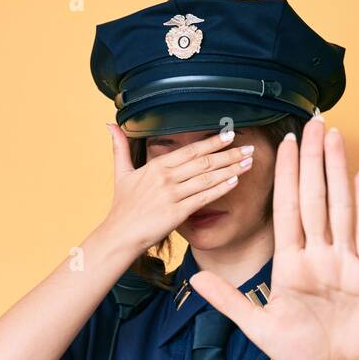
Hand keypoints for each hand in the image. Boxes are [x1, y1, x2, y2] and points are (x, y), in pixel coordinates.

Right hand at [99, 123, 255, 254]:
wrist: (120, 235)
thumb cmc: (122, 206)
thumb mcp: (120, 173)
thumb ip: (119, 147)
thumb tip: (109, 124)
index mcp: (156, 166)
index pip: (190, 150)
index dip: (212, 141)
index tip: (230, 135)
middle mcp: (165, 177)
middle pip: (203, 161)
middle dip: (229, 153)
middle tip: (248, 147)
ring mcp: (171, 195)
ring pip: (207, 178)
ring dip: (231, 169)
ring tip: (248, 162)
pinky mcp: (176, 213)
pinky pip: (204, 198)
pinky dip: (220, 188)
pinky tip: (235, 181)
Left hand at [189, 118, 358, 359]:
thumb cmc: (302, 351)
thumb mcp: (259, 327)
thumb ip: (230, 302)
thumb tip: (195, 278)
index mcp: (290, 264)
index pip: (286, 211)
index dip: (285, 178)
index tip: (280, 145)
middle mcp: (318, 254)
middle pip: (314, 199)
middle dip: (311, 161)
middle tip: (310, 123)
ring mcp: (345, 260)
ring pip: (339, 207)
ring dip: (336, 170)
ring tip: (333, 136)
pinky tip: (358, 177)